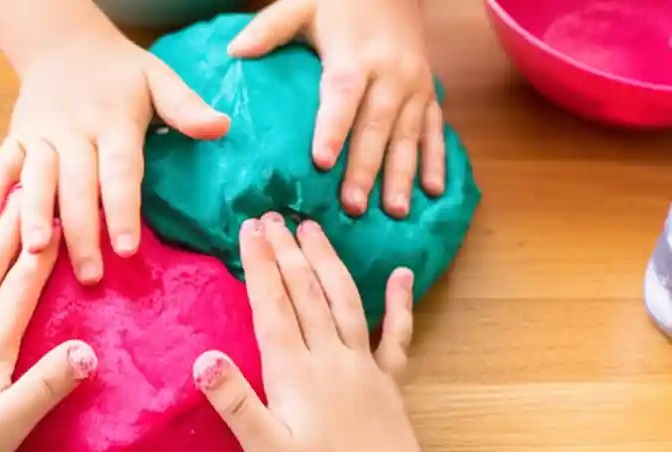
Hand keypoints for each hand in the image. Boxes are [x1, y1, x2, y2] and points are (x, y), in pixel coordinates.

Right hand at [0, 30, 229, 284]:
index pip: (119, 171)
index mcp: (114, 121)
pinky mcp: (16, 135)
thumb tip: (221, 127)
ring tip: (35, 252)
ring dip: (33, 215)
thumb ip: (185, 107)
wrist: (63, 43)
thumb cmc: (120, 73)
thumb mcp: (158, 78)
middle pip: (76, 186)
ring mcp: (41, 133)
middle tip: (90, 276)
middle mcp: (75, 130)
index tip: (126, 248)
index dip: (121, 209)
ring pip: (37, 179)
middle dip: (81, 232)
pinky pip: (2, 163)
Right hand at [193, 214, 431, 451]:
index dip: (259, 265)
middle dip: (286, 252)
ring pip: (344, 300)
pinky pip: (395, 333)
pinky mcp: (389, 381)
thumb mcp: (266, 450)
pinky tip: (399, 275)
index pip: (273, 306)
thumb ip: (235, 401)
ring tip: (312, 229)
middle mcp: (330, 357)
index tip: (249, 228)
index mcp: (295, 371)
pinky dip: (397, 301)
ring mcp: (364, 366)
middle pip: (306, 292)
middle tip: (272, 216)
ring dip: (327, 261)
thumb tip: (203, 358)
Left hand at [229, 0, 444, 218]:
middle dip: (366, 168)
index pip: (343, 96)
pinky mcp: (428, 92)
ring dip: (402, 174)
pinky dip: (436, 160)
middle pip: (376, 126)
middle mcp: (390, 74)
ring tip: (395, 211)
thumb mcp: (302, 4)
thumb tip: (234, 52)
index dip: (333, 128)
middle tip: (354, 207)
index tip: (321, 161)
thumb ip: (271, 29)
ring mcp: (414, 85)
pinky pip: (434, 129)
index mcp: (355, 56)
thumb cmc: (340, 0)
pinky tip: (432, 192)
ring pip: (408, 135)